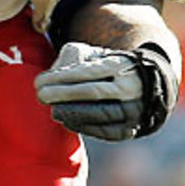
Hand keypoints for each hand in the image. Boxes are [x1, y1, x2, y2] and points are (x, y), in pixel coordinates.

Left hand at [34, 41, 178, 140]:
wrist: (145, 85)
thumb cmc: (106, 67)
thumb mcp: (92, 54)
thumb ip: (71, 60)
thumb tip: (54, 77)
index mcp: (120, 64)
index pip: (87, 71)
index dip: (61, 77)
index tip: (39, 82)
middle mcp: (130, 86)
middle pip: (93, 92)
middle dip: (63, 94)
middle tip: (41, 96)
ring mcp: (134, 109)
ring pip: (101, 114)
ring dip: (72, 113)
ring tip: (53, 111)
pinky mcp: (131, 128)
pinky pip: (106, 131)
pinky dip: (85, 127)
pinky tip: (67, 121)